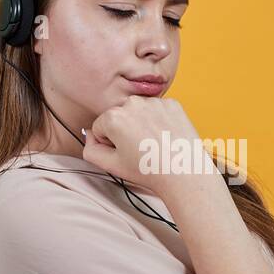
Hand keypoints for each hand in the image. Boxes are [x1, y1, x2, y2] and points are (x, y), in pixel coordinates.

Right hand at [81, 96, 212, 193]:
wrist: (183, 172)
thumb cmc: (148, 170)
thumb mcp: (110, 166)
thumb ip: (90, 149)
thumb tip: (91, 135)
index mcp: (113, 117)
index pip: (100, 127)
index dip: (109, 143)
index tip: (123, 153)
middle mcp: (133, 103)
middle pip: (119, 117)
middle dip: (124, 131)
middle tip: (139, 151)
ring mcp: (154, 102)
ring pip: (139, 113)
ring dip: (141, 125)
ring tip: (153, 145)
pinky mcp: (172, 104)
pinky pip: (157, 111)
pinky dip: (159, 122)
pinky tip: (164, 137)